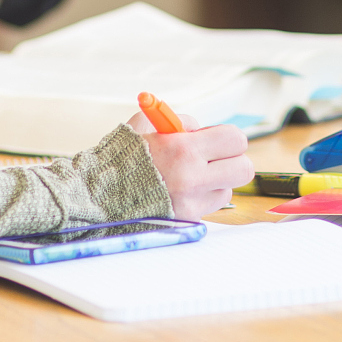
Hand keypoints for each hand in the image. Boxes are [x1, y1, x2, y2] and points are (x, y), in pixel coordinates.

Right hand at [129, 110, 253, 218]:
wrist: (97, 195)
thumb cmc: (119, 157)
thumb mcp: (146, 124)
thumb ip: (178, 121)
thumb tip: (200, 128)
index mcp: (183, 149)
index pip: (234, 139)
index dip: (228, 137)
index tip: (217, 139)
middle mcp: (192, 178)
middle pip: (244, 169)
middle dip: (233, 160)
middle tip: (215, 157)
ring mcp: (191, 203)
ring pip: (228, 189)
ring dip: (217, 180)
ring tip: (192, 175)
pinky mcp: (187, 219)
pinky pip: (211, 205)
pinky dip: (204, 196)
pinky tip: (184, 190)